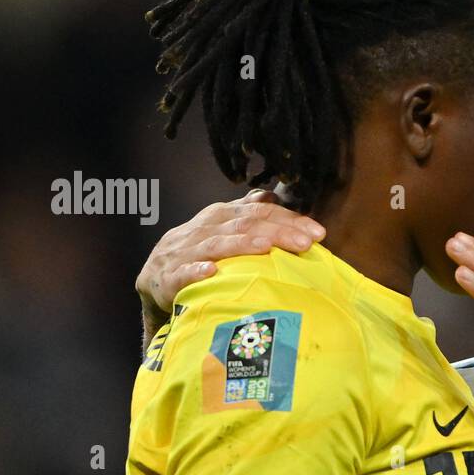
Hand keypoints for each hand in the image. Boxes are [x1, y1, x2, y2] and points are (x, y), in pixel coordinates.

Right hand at [135, 189, 325, 317]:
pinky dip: (197, 271)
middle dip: (278, 232)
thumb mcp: (223, 229)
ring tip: (266, 248)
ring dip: (242, 246)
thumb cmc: (198, 253)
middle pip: (245, 225)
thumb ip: (247, 214)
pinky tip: (212, 272)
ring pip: (218, 245)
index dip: (289, 220)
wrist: (154, 279)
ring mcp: (186, 250)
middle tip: (306, 243)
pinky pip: (183, 273)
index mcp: (222, 215)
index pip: (260, 212)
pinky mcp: (169, 275)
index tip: (319, 232)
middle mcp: (205, 228)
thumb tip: (273, 195)